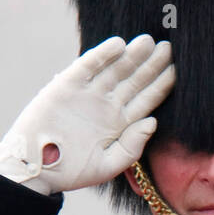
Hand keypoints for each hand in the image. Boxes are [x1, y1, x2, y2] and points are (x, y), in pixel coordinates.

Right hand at [0, 34, 174, 194]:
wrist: (36, 169)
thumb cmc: (72, 172)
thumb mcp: (108, 166)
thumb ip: (131, 147)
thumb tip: (152, 122)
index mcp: (120, 123)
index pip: (147, 99)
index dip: (162, 84)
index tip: (177, 70)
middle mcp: (107, 105)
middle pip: (135, 80)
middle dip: (151, 64)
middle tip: (169, 47)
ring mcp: (88, 94)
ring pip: (115, 70)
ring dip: (131, 56)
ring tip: (148, 42)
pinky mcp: (67, 86)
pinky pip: (88, 66)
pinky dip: (102, 55)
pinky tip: (118, 45)